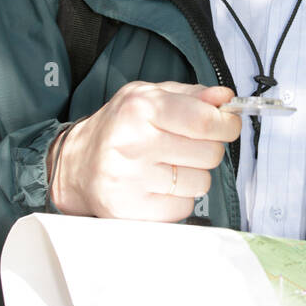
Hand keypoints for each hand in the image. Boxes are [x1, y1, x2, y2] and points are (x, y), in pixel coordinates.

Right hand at [49, 81, 241, 221]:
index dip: (226, 125)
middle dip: (209, 149)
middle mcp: (133, 143)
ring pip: (201, 183)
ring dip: (194, 175)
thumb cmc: (119, 126)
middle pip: (209, 153)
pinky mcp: (131, 210)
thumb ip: (191, 95)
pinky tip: (159, 186)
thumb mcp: (148, 96)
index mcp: (139, 108)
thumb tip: (226, 98)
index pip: (203, 122)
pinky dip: (179, 197)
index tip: (228, 125)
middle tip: (187, 145)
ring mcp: (131, 180)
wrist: (77, 165)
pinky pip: (184, 207)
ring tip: (169, 166)